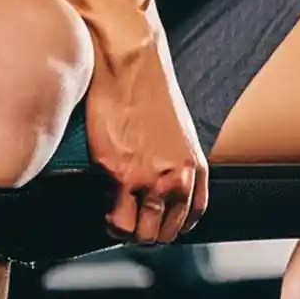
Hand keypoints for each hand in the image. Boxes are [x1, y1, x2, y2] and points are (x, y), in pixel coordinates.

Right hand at [86, 39, 208, 244]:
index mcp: (194, 167)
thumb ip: (173, 161)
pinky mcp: (120, 174)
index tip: (156, 221)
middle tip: (130, 221)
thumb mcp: (176, 131)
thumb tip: (158, 181)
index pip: (190, 218)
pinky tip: (105, 208)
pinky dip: (110, 222)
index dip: (170, 225)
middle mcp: (177, 178)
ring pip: (142, 234)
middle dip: (147, 232)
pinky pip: (117, 221)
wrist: (130, 63)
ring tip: (116, 218)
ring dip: (127, 231)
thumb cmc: (148, 90)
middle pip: (165, 233)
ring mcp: (149, 179)